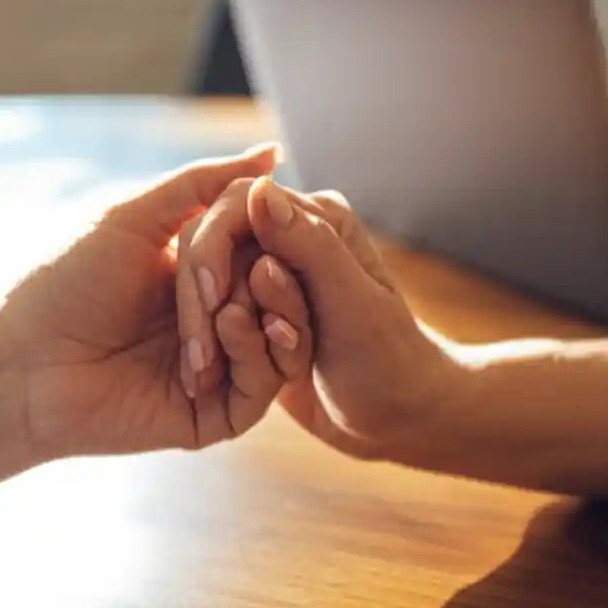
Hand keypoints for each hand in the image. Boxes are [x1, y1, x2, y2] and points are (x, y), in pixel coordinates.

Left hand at [0, 145, 307, 456]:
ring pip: (282, 341)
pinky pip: (261, 389)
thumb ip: (203, 184)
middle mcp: (214, 320)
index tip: (276, 213)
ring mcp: (218, 370)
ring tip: (229, 300)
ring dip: (263, 311)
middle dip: (261, 274)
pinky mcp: (212, 417)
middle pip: (279, 292)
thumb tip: (273, 152)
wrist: (21, 357)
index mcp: (200, 273)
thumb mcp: (135, 216)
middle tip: (245, 264)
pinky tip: (228, 325)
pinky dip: (256, 352)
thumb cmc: (64, 279)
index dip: (275, 232)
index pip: (267, 247)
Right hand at [178, 173, 467, 458]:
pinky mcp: (257, 311)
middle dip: (211, 299)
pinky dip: (222, 345)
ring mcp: (270, 275)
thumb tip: (259, 190)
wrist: (397, 417)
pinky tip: (240, 375)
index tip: (212, 300)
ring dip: (221, 330)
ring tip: (250, 370)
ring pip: (209, 284)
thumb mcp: (353, 305)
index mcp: (318, 219)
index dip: (213, 248)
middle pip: (213, 245)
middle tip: (216, 355)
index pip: (237, 204)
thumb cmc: (389, 362)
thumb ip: (311, 247)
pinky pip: (215, 316)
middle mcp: (290, 237)